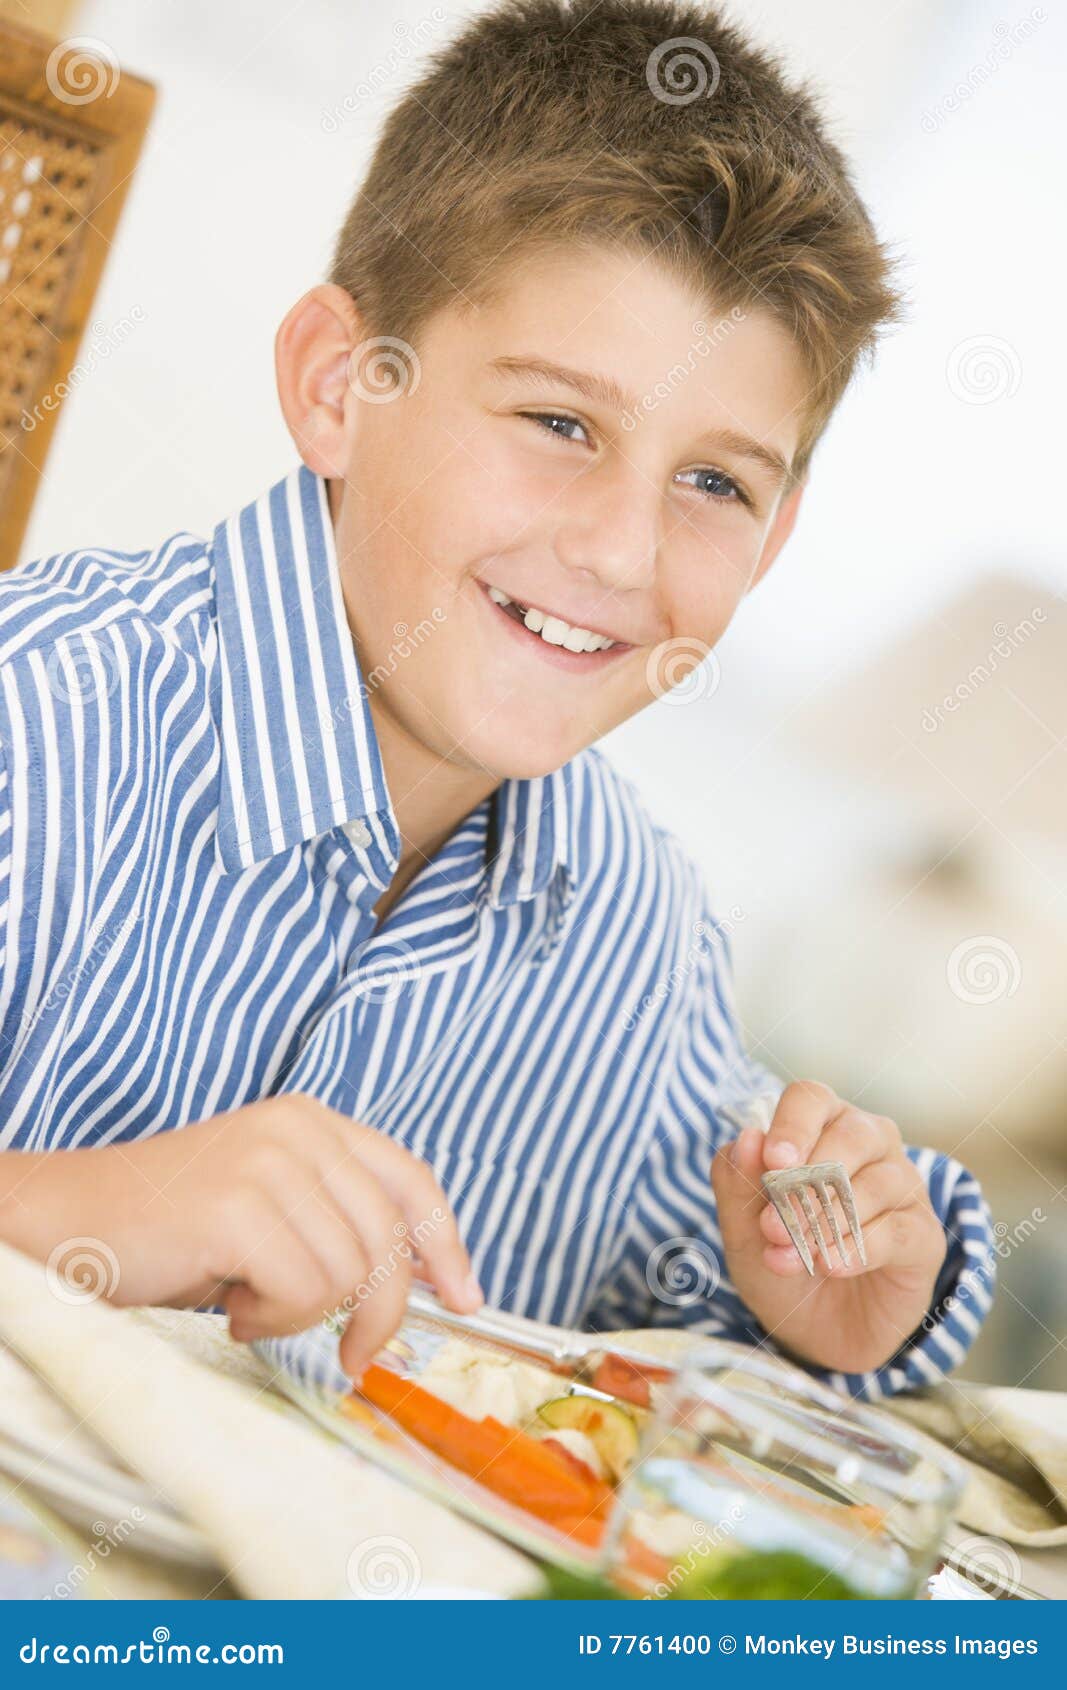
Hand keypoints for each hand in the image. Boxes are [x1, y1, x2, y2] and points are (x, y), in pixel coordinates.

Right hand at [0, 1095, 480, 1377]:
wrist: (69, 1224)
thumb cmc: (171, 1232)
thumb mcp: (270, 1208)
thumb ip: (337, 1221)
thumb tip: (423, 1280)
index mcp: (312, 1121)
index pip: (410, 1179)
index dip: (446, 1244)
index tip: (466, 1298)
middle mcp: (298, 1129)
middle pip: (389, 1242)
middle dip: (378, 1314)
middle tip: (349, 1353)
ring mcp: (269, 1162)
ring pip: (349, 1275)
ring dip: (302, 1314)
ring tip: (248, 1300)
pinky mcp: (239, 1207)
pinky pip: (304, 1292)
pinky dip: (272, 1319)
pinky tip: (230, 1304)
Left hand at [711, 1081, 946, 1373]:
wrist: (816, 1333)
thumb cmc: (781, 1262)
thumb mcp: (742, 1230)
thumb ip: (737, 1183)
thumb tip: (746, 1138)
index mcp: (819, 1128)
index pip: (810, 1098)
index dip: (791, 1126)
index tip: (773, 1163)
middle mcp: (868, 1145)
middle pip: (850, 1133)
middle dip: (805, 1183)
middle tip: (773, 1227)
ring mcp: (902, 1187)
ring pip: (876, 1181)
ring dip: (825, 1221)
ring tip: (791, 1256)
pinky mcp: (922, 1234)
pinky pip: (897, 1228)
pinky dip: (859, 1247)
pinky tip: (831, 1266)